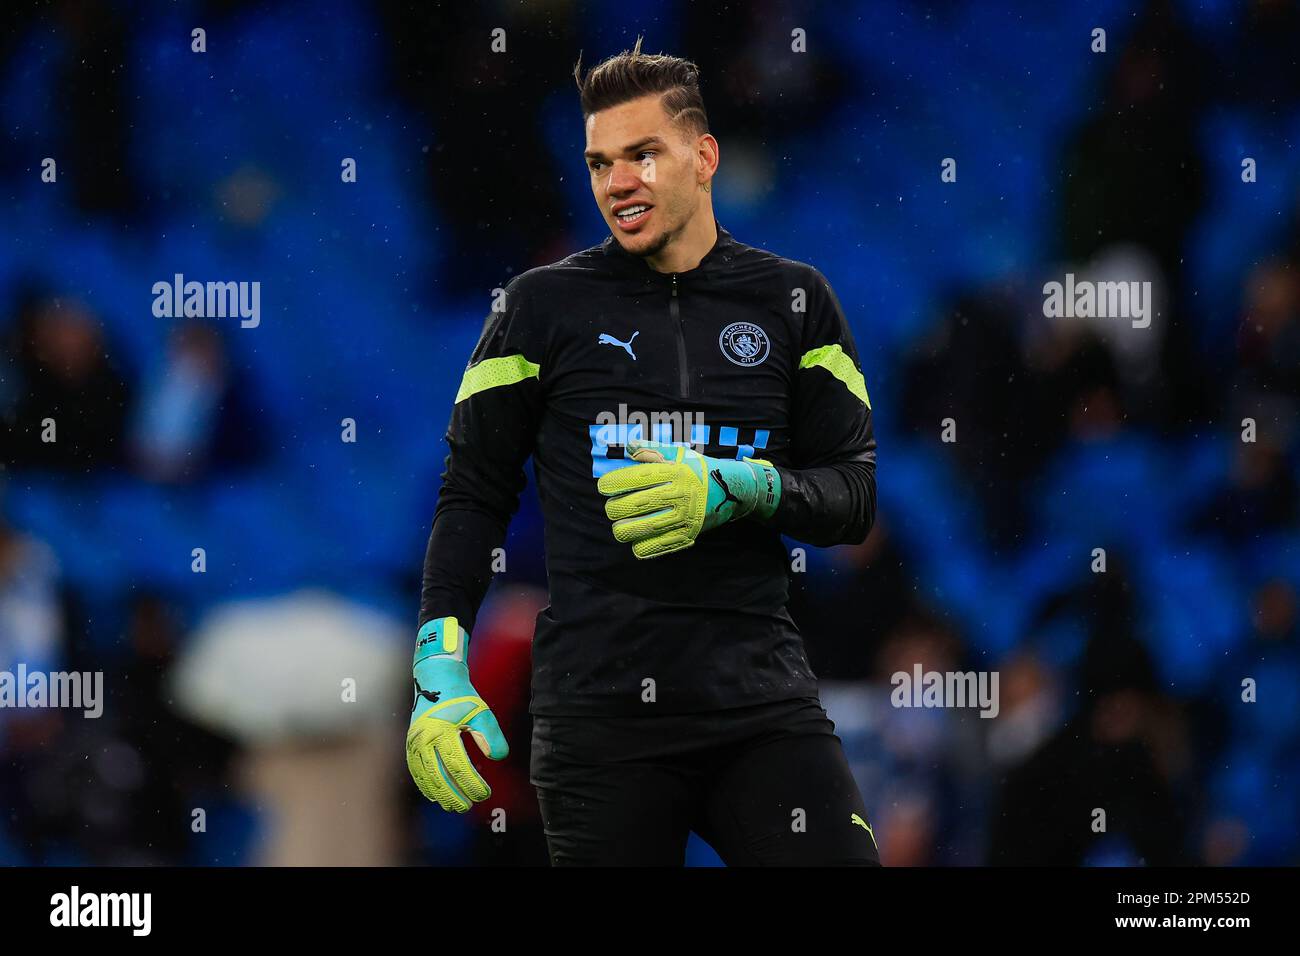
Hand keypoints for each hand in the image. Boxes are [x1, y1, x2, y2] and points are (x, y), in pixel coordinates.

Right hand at [405, 616, 508, 811]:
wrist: (436, 678)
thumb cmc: (460, 695)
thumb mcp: (480, 712)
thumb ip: (490, 735)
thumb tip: (498, 757)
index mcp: (441, 732)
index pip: (458, 766)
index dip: (471, 783)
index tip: (484, 793)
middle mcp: (424, 740)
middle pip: (438, 776)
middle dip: (454, 795)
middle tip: (468, 806)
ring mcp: (414, 743)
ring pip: (425, 776)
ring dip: (439, 794)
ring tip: (453, 806)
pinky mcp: (410, 743)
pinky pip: (415, 770)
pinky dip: (425, 785)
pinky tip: (435, 794)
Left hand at [596, 438, 780, 558]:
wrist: (729, 492)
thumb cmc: (696, 470)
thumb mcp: (677, 455)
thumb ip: (651, 450)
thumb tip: (628, 446)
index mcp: (674, 472)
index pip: (635, 478)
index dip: (613, 483)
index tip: (603, 487)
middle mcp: (678, 495)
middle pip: (632, 506)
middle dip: (614, 508)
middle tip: (612, 507)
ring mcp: (682, 518)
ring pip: (637, 530)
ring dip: (621, 529)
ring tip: (620, 525)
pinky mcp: (685, 536)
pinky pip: (650, 547)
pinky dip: (637, 545)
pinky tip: (636, 538)